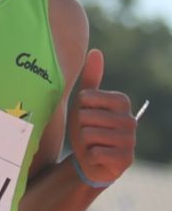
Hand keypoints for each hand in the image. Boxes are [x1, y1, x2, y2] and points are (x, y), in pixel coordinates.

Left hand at [68, 49, 135, 186]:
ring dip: (84, 141)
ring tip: (92, 143)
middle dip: (80, 126)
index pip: (84, 97)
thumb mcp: (84, 102)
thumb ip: (90, 77)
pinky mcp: (125, 160)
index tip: (87, 115)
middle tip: (89, 132)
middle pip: (85, 116)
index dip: (79, 108)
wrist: (91, 159)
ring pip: (88, 134)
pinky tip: (97, 155)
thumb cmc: (87, 126)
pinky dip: (90, 155)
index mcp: (122, 101)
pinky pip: (94, 152)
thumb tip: (95, 51)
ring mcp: (130, 141)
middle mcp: (131, 119)